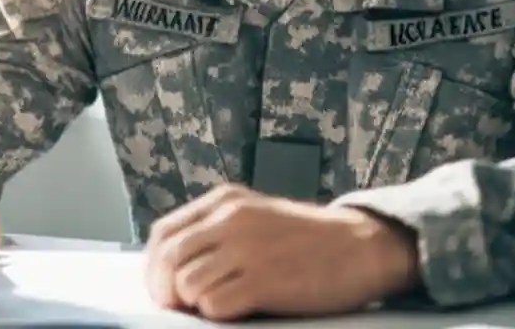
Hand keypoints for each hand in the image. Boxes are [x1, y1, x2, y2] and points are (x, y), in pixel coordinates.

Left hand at [145, 184, 418, 321]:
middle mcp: (231, 219)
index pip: (163, 233)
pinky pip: (214, 305)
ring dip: (194, 303)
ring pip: (186, 284)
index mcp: (225, 201)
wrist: (362, 246)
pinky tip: (237, 308)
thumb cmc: (309, 239)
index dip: (153, 266)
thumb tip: (174, 267)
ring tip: (216, 304)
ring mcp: (247, 249)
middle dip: (165, 291)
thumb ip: (217, 230)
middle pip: (167, 259)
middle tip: (178, 307)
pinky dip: (217, 313)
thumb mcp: (256, 216)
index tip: (160, 287)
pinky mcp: (264, 280)